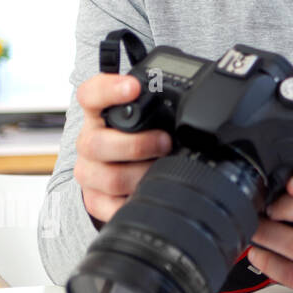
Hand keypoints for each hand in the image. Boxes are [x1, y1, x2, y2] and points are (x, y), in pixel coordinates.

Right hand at [73, 73, 171, 223]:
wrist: (121, 168)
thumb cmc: (140, 136)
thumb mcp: (150, 116)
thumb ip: (163, 107)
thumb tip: (203, 104)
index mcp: (100, 113)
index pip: (91, 94)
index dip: (109, 89)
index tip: (133, 87)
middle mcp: (90, 141)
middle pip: (97, 143)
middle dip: (137, 144)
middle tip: (165, 142)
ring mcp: (90, 171)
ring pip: (108, 177)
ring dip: (141, 175)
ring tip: (162, 169)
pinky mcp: (94, 198)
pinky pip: (107, 205)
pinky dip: (132, 202)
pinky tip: (148, 193)